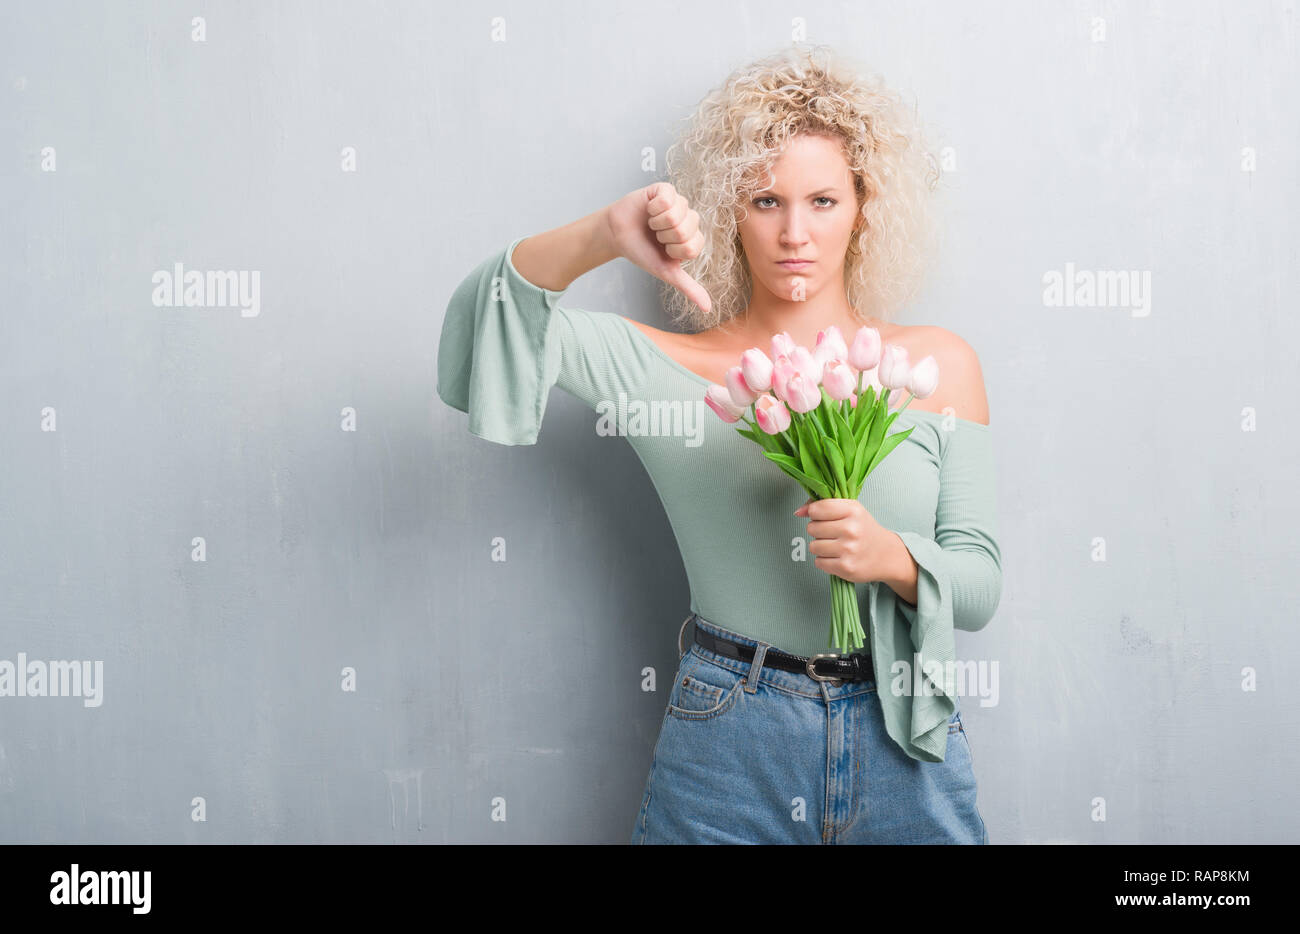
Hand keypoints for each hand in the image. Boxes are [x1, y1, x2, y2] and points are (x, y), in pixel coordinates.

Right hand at [603, 182, 710, 315]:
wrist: (617, 235)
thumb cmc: (642, 252)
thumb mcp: (666, 272)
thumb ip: (689, 288)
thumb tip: (708, 308)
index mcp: (694, 239)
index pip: (693, 247)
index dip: (674, 251)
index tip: (664, 249)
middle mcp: (690, 219)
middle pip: (685, 230)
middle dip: (664, 237)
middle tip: (656, 235)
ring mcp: (679, 203)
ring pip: (676, 214)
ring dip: (657, 222)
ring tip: (652, 223)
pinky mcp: (666, 189)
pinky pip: (667, 198)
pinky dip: (654, 208)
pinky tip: (649, 209)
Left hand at [795, 497, 901, 585]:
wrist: (887, 555)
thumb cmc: (864, 530)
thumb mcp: (850, 510)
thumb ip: (822, 505)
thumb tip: (798, 512)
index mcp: (853, 510)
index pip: (816, 508)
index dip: (815, 513)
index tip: (824, 517)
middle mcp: (851, 529)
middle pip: (812, 528)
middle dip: (819, 531)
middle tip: (834, 533)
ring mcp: (848, 549)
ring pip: (813, 546)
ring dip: (821, 547)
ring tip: (836, 546)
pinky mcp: (845, 567)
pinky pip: (818, 562)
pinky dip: (825, 561)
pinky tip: (838, 557)